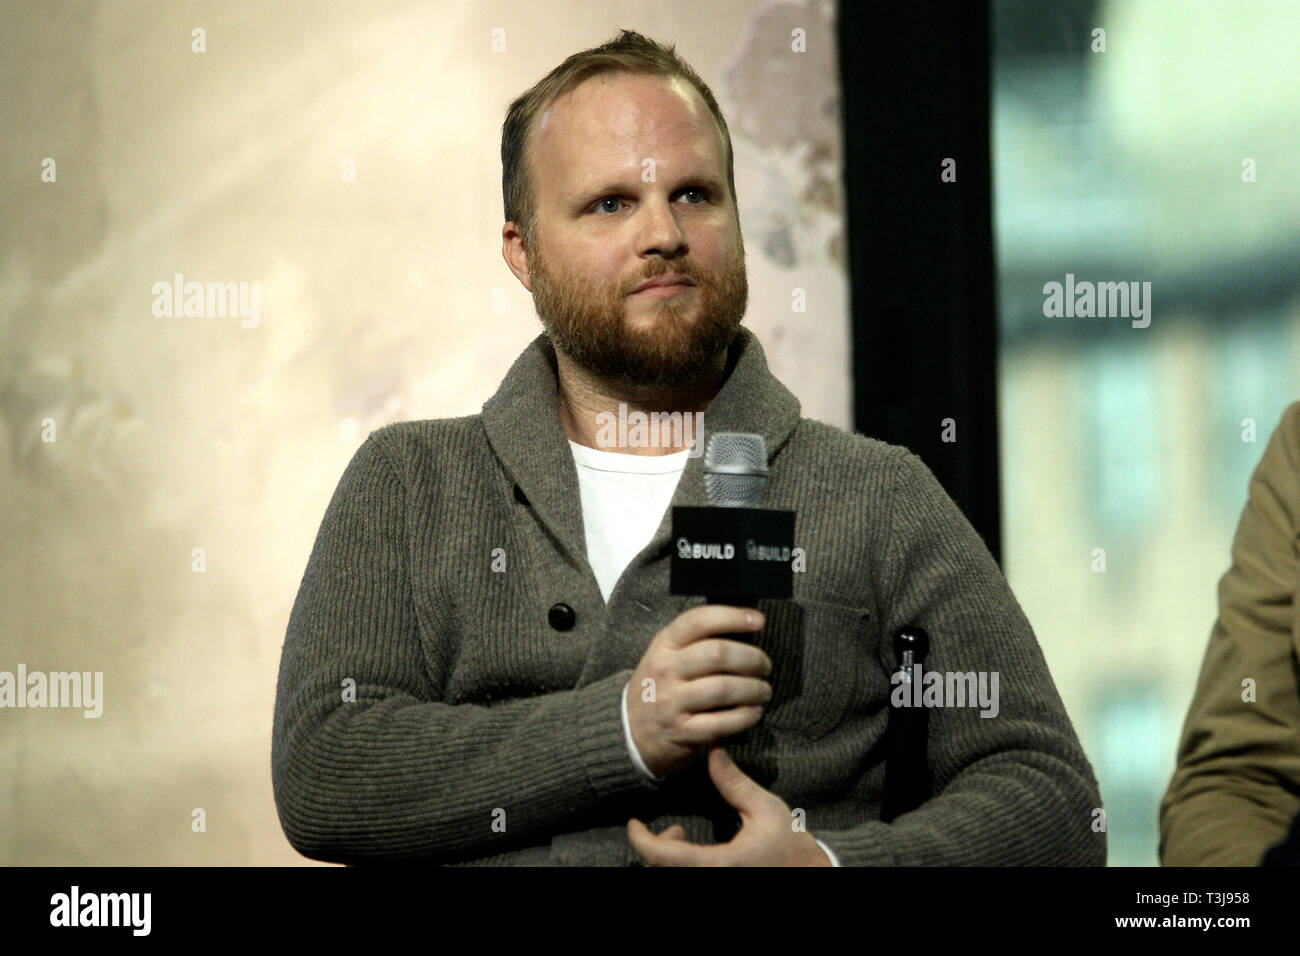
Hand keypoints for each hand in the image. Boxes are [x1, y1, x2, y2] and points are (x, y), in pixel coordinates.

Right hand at [627, 605, 772, 778]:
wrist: (630, 730)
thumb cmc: (659, 686)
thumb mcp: (667, 654)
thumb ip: (697, 641)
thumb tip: (745, 627)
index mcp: (664, 644)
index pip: (699, 620)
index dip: (733, 617)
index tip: (758, 621)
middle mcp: (666, 669)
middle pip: (718, 654)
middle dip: (752, 658)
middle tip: (764, 665)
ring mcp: (672, 702)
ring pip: (724, 688)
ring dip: (753, 689)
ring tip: (763, 690)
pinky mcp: (682, 732)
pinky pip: (722, 722)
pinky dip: (746, 716)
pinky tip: (754, 711)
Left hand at [627, 746, 833, 865]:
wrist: (813, 875)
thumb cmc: (792, 846)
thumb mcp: (766, 809)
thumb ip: (734, 783)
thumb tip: (714, 750)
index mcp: (719, 864)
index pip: (663, 856)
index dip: (641, 838)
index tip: (634, 822)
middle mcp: (711, 879)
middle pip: (661, 869)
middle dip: (654, 846)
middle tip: (664, 826)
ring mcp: (716, 884)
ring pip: (671, 874)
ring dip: (667, 856)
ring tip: (680, 834)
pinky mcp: (721, 883)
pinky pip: (686, 876)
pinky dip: (680, 863)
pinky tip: (692, 847)